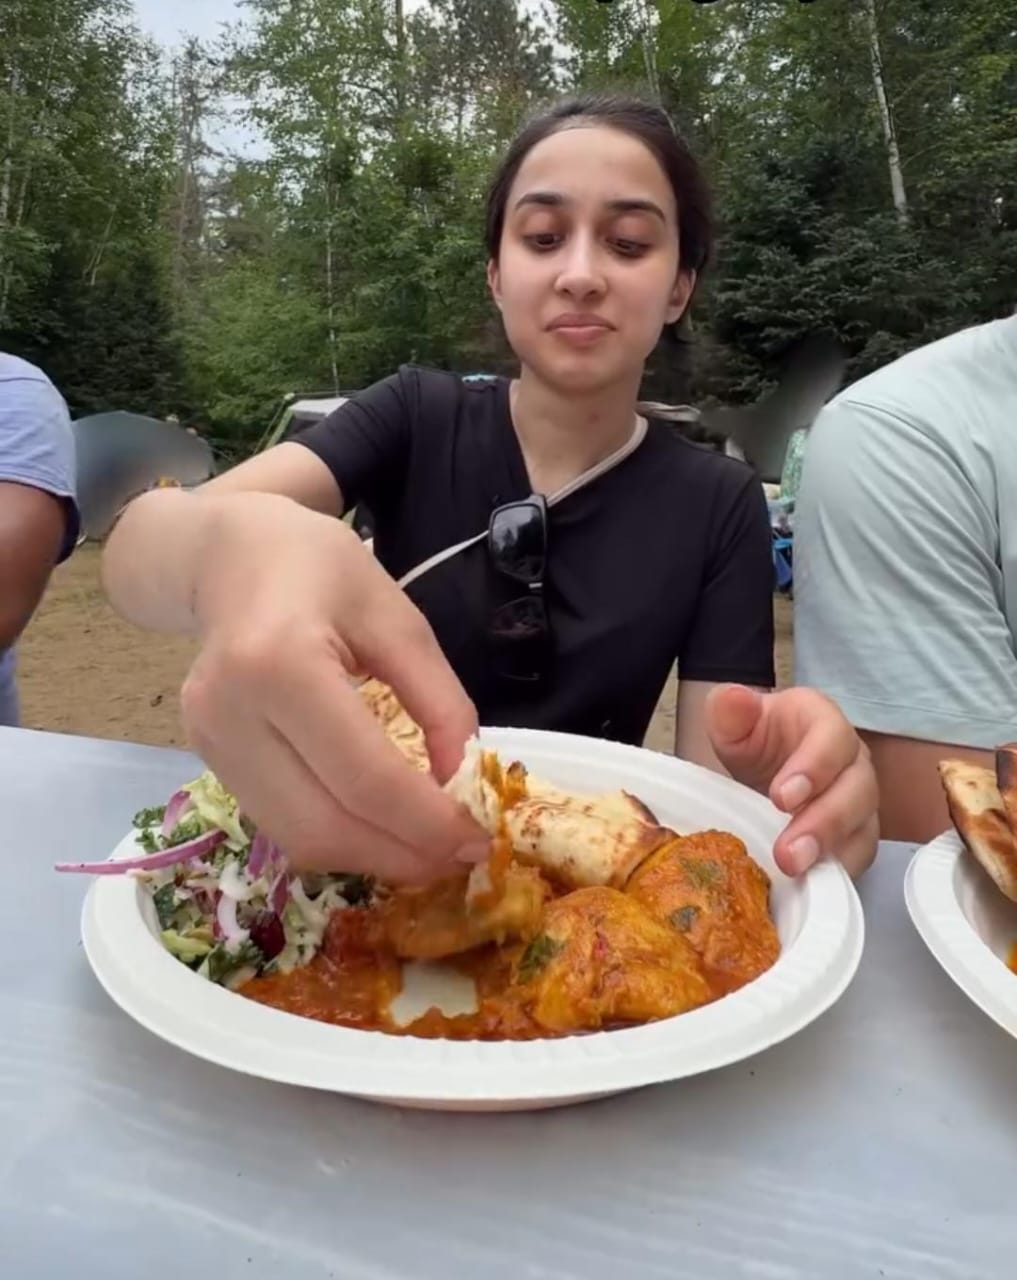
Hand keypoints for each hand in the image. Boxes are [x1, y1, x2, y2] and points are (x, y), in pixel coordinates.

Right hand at [180, 494, 486, 882]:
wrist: (227, 557)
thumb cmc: (321, 572)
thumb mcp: (399, 620)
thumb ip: (440, 702)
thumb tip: (463, 784)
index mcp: (281, 663)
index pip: (365, 778)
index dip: (428, 824)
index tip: (479, 841)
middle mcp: (232, 713)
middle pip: (325, 826)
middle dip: (402, 856)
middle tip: (459, 857)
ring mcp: (208, 742)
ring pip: (298, 840)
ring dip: (371, 857)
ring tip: (426, 848)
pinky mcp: (205, 758)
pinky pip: (280, 823)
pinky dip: (338, 837)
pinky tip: (379, 825)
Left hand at [704, 685, 878, 877]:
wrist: (764, 765)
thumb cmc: (755, 740)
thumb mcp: (733, 722)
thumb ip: (730, 710)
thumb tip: (734, 698)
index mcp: (823, 721)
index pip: (833, 737)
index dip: (813, 766)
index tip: (781, 797)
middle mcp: (852, 759)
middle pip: (856, 789)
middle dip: (824, 822)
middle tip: (789, 852)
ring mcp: (860, 799)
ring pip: (864, 825)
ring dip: (831, 851)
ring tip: (795, 870)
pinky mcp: (857, 834)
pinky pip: (859, 854)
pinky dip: (838, 870)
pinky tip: (810, 883)